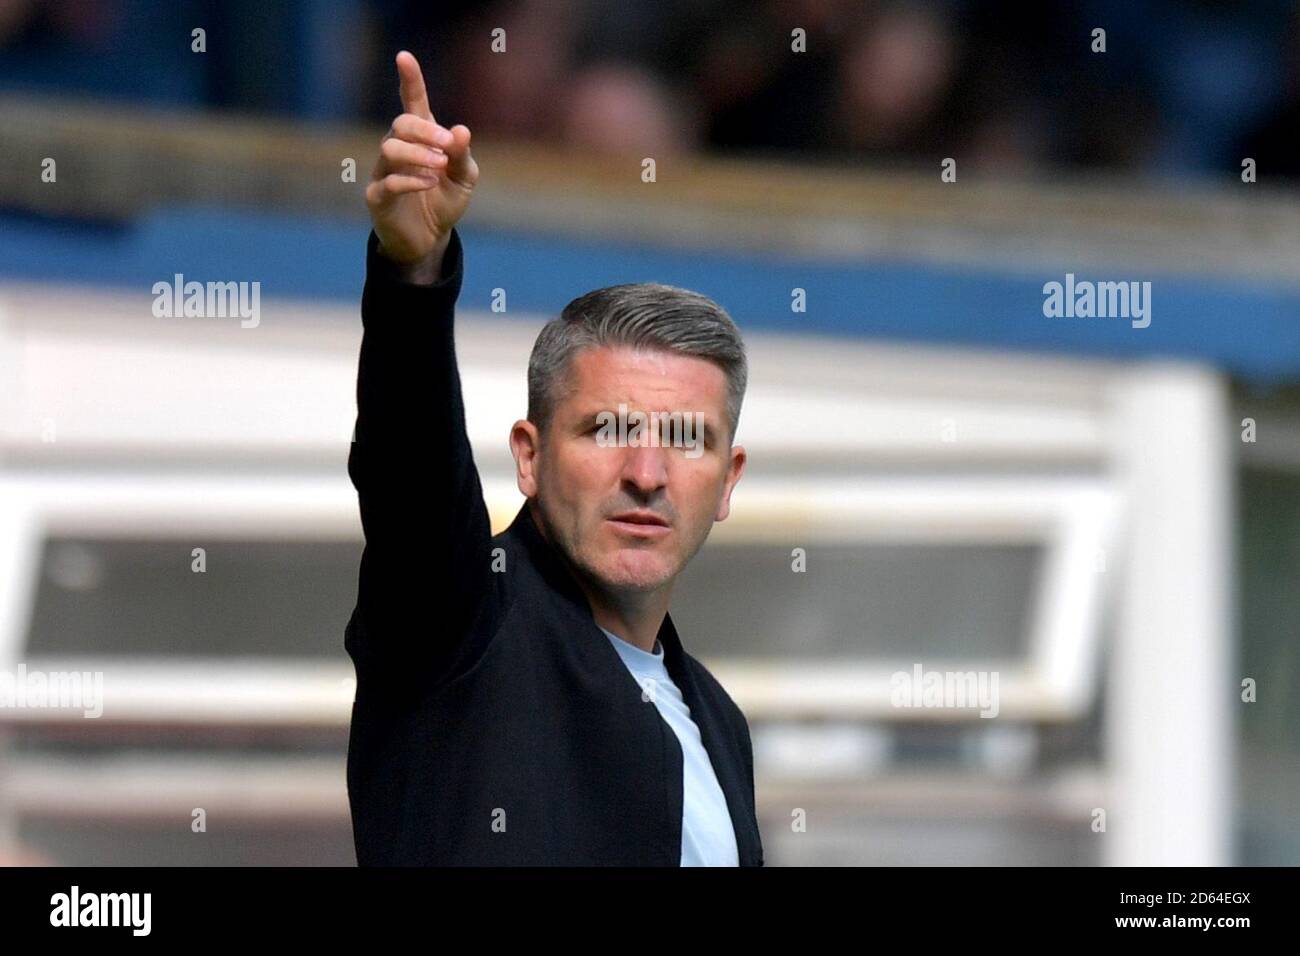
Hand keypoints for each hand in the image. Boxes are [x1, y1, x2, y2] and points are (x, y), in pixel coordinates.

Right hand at [366, 50, 477, 266]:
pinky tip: (430, 183)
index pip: (412, 103)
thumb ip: (462, 155)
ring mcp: (384, 171)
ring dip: (419, 155)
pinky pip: (389, 181)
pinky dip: (412, 180)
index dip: (409, 80)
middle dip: (426, 130)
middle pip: (401, 124)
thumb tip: (461, 130)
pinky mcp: (378, 197)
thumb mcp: (463, 178)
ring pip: (391, 149)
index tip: (404, 57)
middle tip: (448, 145)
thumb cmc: (444, 201)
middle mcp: (397, 149)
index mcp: (420, 138)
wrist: (429, 239)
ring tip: (439, 168)